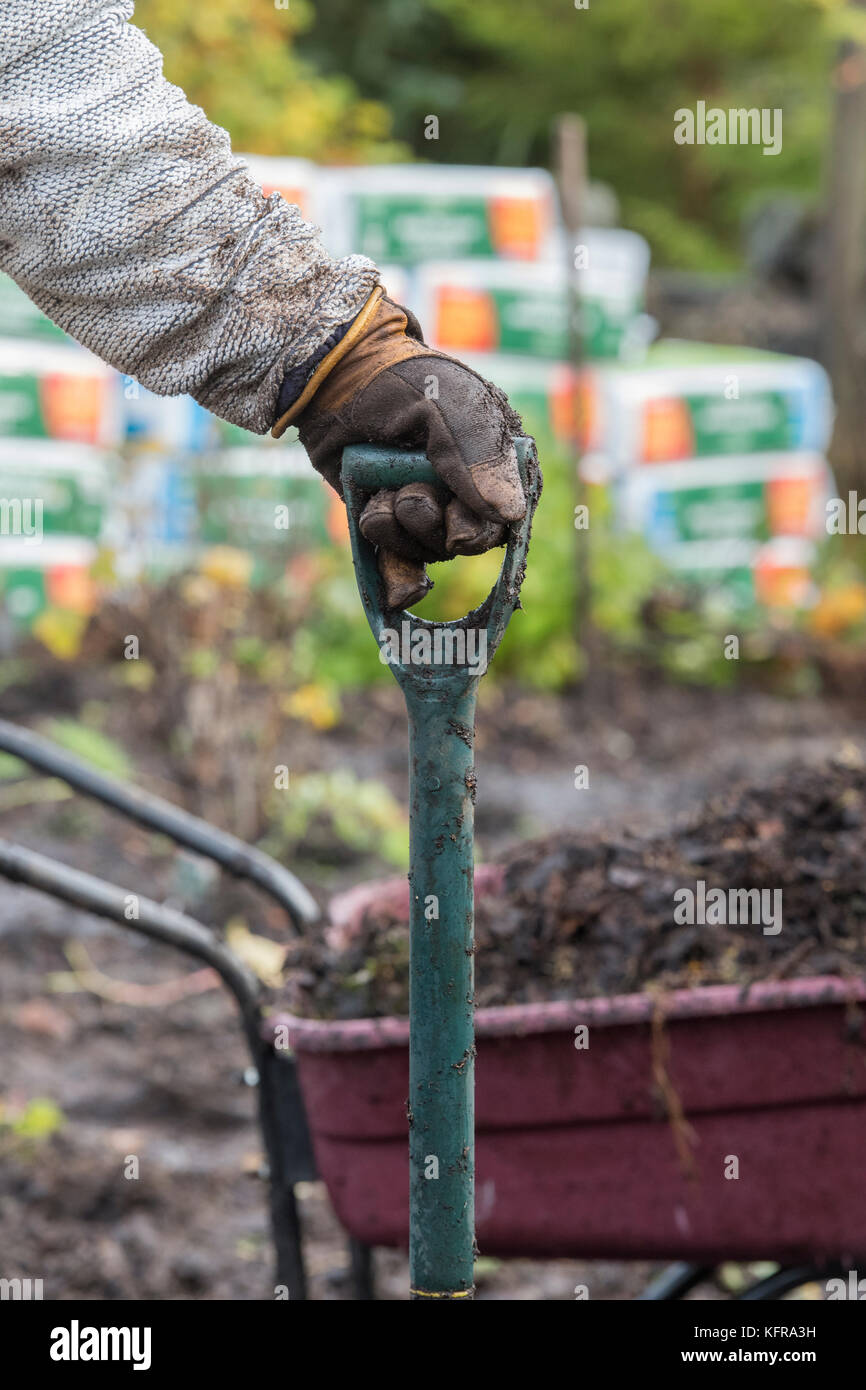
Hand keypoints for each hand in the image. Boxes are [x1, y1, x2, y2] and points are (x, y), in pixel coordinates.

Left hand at [281, 288, 532, 608]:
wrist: (334, 378)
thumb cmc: (402, 382)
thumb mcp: (450, 407)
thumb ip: (480, 458)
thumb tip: (513, 516)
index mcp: (495, 464)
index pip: (504, 519)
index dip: (478, 527)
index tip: (455, 520)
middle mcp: (464, 492)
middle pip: (465, 542)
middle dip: (433, 524)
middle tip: (408, 495)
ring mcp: (424, 509)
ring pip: (427, 551)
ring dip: (400, 529)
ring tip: (380, 493)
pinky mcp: (386, 522)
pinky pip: (398, 568)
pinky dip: (398, 583)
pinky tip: (396, 599)